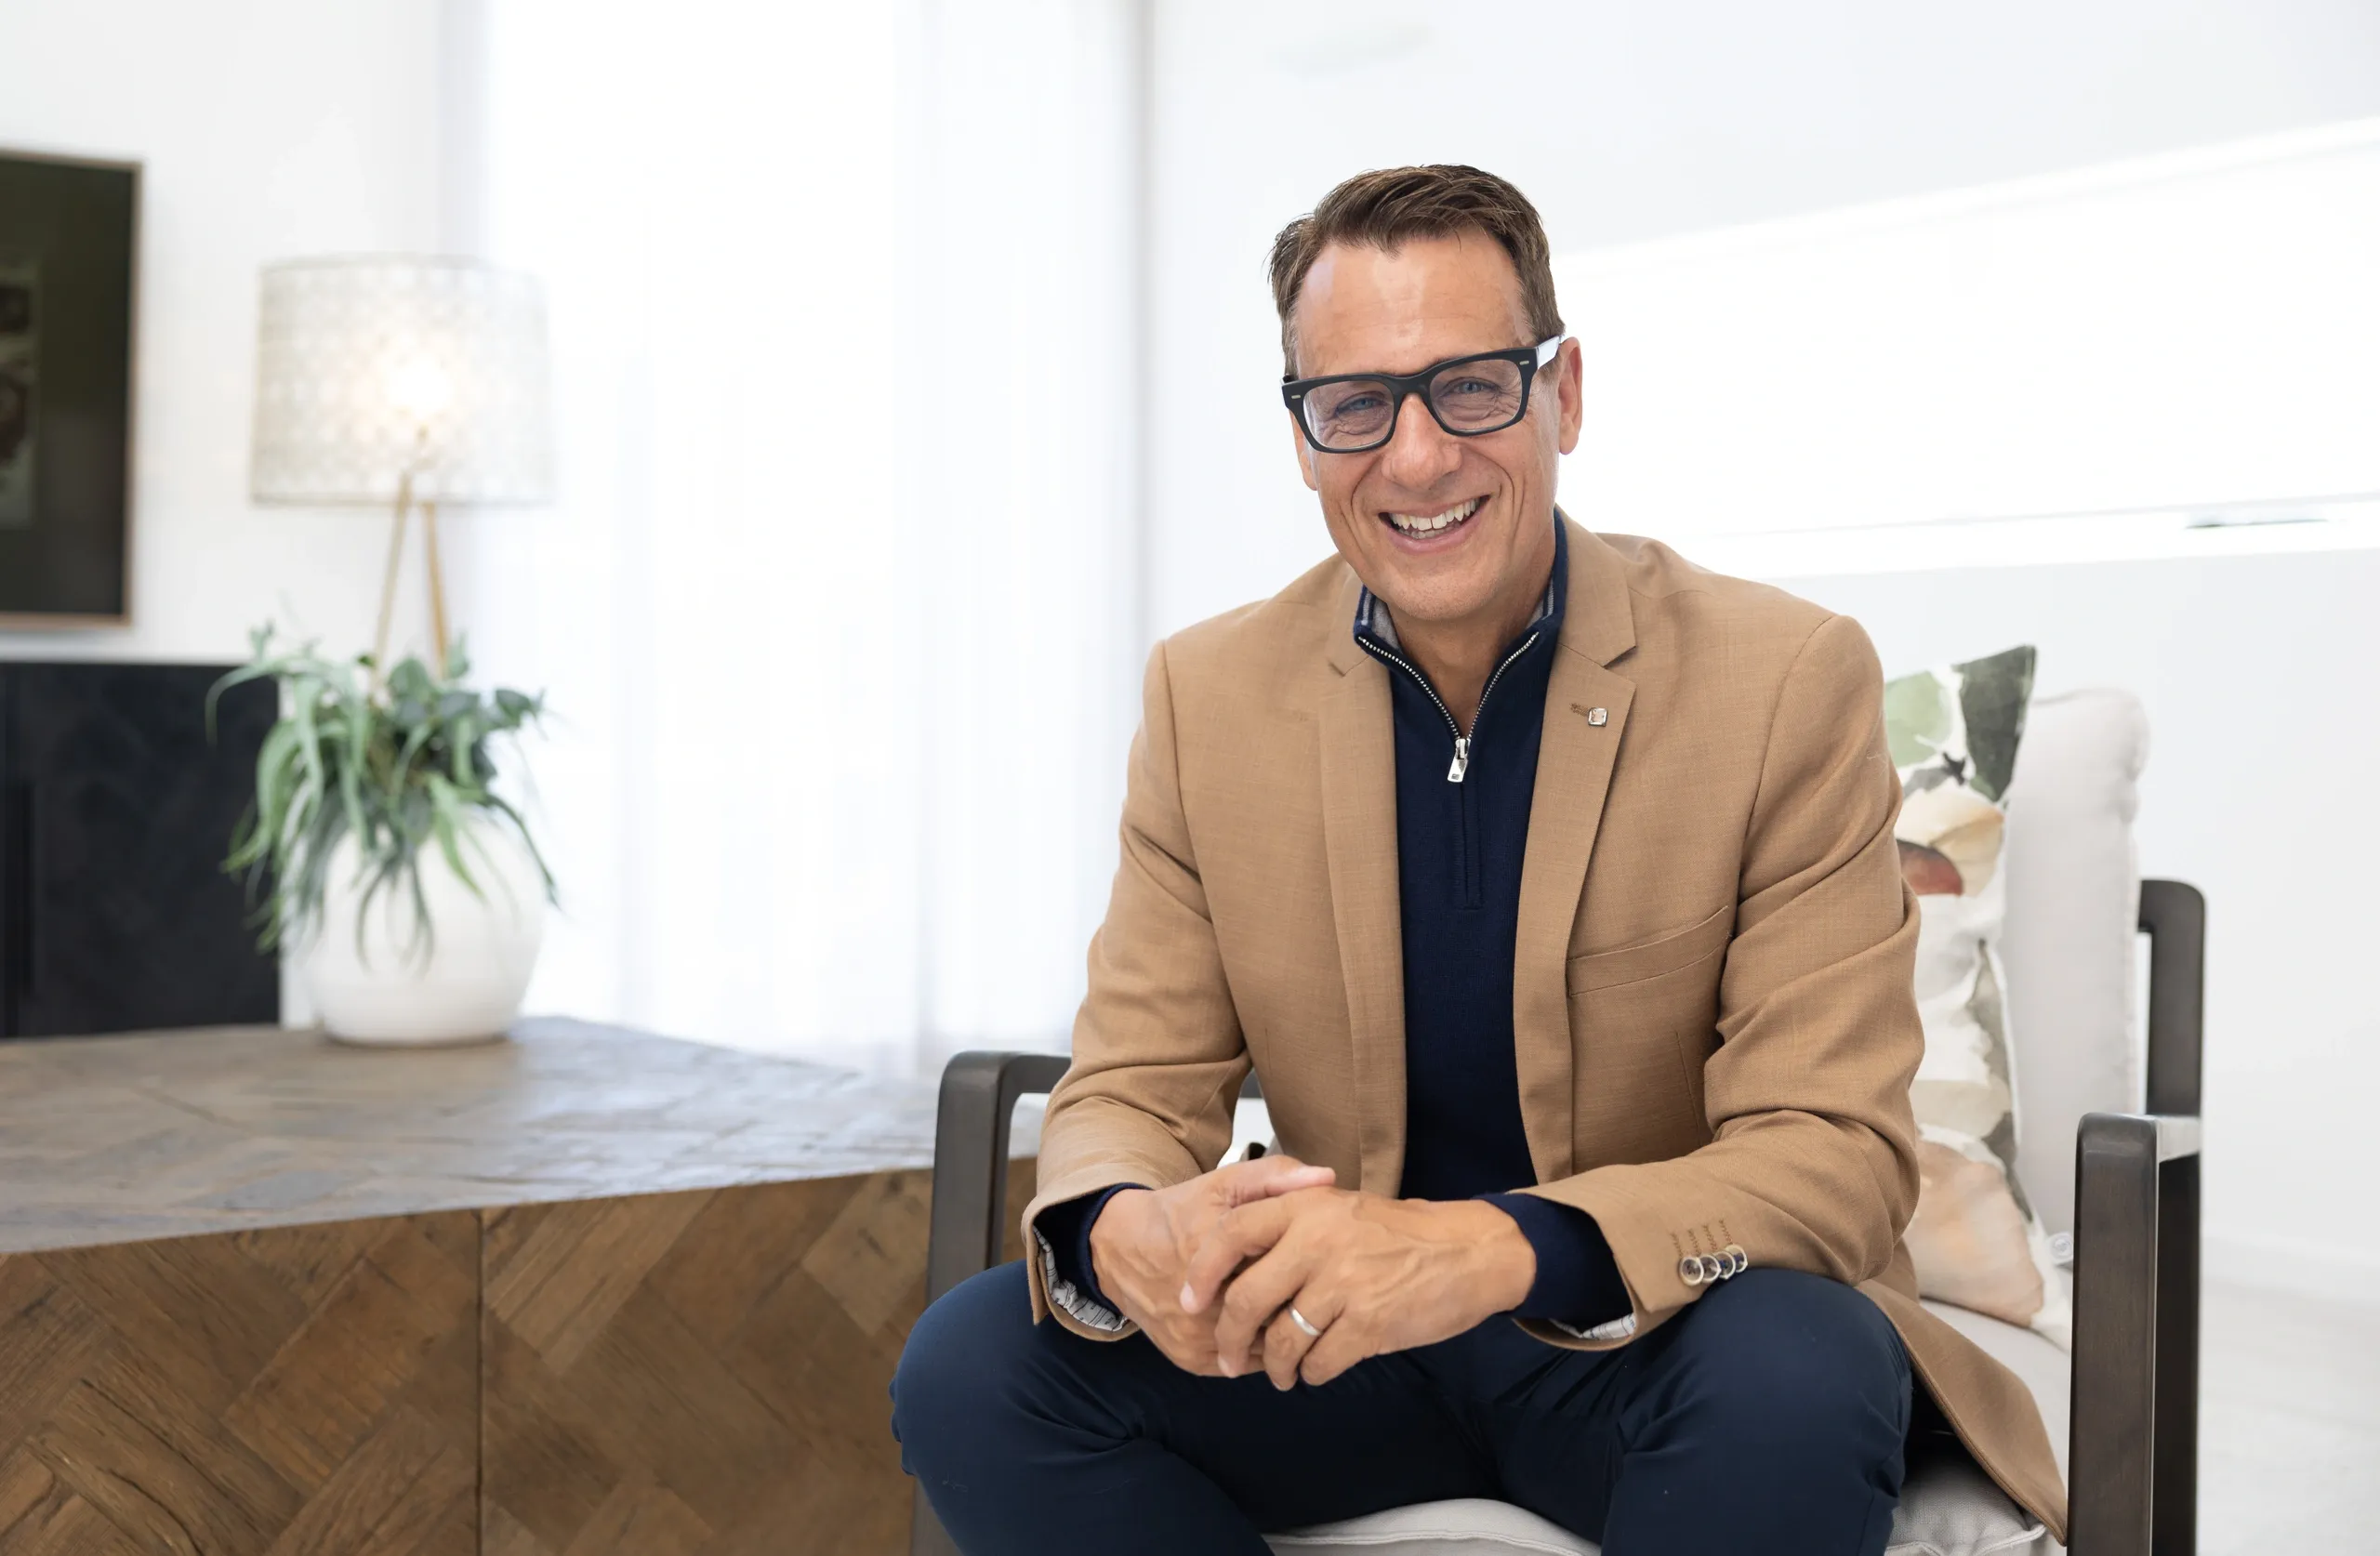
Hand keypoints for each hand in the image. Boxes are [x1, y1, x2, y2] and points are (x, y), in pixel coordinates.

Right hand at [1086, 1154, 1335, 1373]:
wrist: (1120, 1247)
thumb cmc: (1181, 1212)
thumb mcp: (1225, 1183)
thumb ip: (1276, 1176)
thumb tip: (1327, 1178)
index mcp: (1215, 1253)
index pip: (1285, 1274)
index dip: (1310, 1270)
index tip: (1324, 1261)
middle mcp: (1203, 1306)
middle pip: (1276, 1316)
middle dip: (1301, 1305)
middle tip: (1318, 1290)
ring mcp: (1195, 1338)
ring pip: (1263, 1347)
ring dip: (1282, 1333)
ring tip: (1296, 1310)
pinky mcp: (1190, 1359)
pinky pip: (1243, 1364)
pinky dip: (1260, 1349)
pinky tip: (1268, 1326)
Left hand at [1179, 1190, 1535, 1388]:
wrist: (1467, 1250)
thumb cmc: (1400, 1233)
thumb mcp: (1340, 1206)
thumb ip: (1292, 1224)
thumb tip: (1236, 1267)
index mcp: (1306, 1206)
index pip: (1231, 1235)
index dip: (1202, 1273)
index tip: (1190, 1301)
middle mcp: (1318, 1240)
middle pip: (1245, 1299)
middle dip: (1229, 1339)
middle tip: (1227, 1359)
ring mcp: (1344, 1283)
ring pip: (1281, 1340)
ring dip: (1275, 1366)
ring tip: (1281, 1373)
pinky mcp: (1369, 1323)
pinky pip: (1320, 1362)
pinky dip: (1312, 1373)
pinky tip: (1317, 1369)